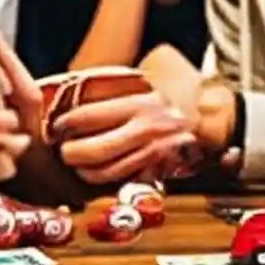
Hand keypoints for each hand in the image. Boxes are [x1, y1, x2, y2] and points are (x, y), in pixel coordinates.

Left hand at [53, 92, 196, 184]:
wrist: (208, 118)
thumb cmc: (169, 98)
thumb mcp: (144, 85)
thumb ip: (114, 90)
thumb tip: (73, 93)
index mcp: (140, 103)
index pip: (89, 116)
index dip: (65, 123)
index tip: (56, 125)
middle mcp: (147, 130)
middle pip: (95, 149)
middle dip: (71, 152)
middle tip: (62, 149)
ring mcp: (153, 153)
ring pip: (106, 171)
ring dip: (83, 169)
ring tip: (74, 162)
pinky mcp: (157, 171)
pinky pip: (122, 180)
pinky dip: (101, 179)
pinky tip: (92, 171)